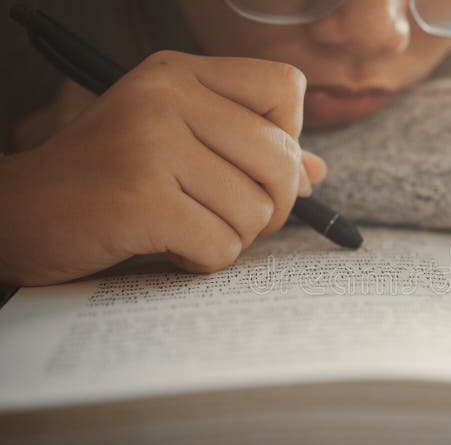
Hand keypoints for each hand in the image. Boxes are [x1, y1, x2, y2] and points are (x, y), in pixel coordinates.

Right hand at [0, 51, 326, 285]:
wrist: (20, 214)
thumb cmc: (108, 180)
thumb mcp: (179, 145)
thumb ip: (248, 152)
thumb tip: (317, 173)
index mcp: (179, 73)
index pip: (285, 88)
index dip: (288, 139)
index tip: (253, 169)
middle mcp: (166, 96)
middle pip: (282, 159)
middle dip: (270, 206)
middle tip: (230, 218)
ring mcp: (150, 144)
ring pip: (255, 210)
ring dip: (231, 238)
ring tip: (187, 230)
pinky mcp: (140, 198)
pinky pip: (222, 246)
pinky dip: (204, 262)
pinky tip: (169, 250)